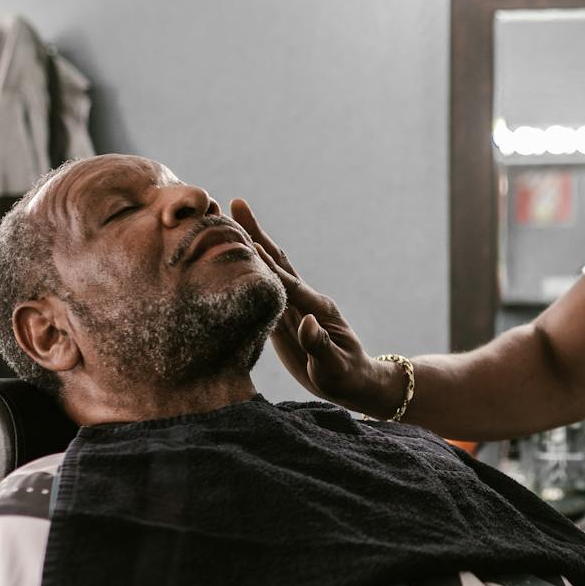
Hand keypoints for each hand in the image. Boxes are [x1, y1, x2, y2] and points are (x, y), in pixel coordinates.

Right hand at [229, 198, 402, 414]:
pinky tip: (231, 256)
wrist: (353, 381)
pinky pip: (263, 287)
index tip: (246, 242)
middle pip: (277, 261)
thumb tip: (307, 323)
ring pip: (269, 269)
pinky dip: (248, 268)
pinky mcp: (283, 315)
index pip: (288, 282)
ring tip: (231, 217)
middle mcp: (305, 299)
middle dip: (257, 233)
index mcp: (317, 307)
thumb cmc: (345, 376)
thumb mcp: (334, 366)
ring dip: (251, 242)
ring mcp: (294, 305)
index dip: (267, 264)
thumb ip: (320, 345)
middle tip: (237, 204)